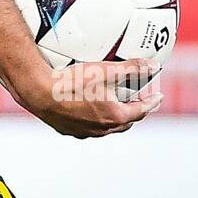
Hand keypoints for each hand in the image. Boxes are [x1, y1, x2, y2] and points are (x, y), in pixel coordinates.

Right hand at [18, 57, 162, 138]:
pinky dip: (95, 120)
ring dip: (114, 117)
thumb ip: (131, 68)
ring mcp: (85, 132)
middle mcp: (102, 129)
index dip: (151, 102)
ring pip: (107, 127)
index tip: (158, 97)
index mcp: (115, 116)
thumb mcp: (105, 70)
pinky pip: (89, 127)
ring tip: (114, 105)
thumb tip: (152, 65)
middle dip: (134, 111)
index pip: (141, 110)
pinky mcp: (70, 131)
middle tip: (137, 100)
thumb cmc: (72, 82)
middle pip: (126, 121)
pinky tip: (89, 110)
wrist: (39, 93)